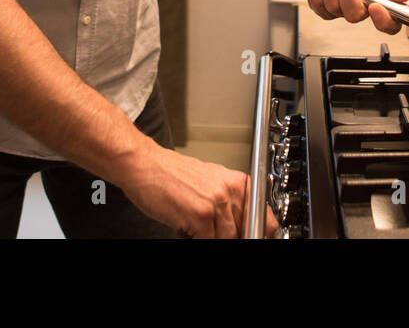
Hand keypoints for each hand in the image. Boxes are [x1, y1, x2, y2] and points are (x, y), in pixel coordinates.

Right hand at [120, 142, 279, 237]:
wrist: (144, 165)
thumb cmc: (171, 175)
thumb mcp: (209, 184)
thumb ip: (229, 205)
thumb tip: (242, 227)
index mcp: (238, 183)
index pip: (263, 220)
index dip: (254, 234)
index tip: (246, 237)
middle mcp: (230, 191)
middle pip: (244, 232)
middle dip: (226, 238)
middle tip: (206, 231)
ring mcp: (216, 203)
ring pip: (226, 239)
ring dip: (208, 238)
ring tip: (193, 229)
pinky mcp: (200, 215)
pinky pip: (207, 242)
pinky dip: (193, 240)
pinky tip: (184, 230)